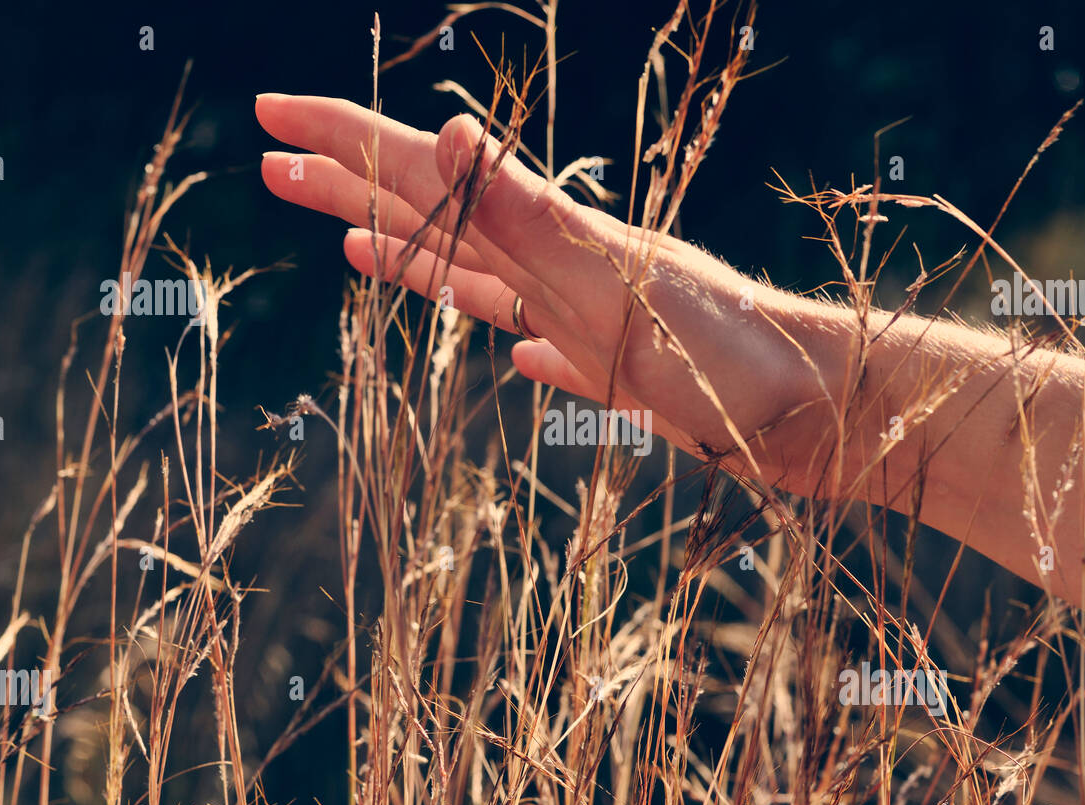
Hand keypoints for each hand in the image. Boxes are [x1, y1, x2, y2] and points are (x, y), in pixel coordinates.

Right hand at [254, 94, 843, 494]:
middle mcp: (555, 264)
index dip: (341, 139)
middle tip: (275, 169)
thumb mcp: (611, 280)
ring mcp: (583, 314)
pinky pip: (540, 345)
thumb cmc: (724, 352)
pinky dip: (508, 338)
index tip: (269, 116)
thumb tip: (448, 129)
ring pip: (475, 276)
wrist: (814, 408)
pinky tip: (508, 350)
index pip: (421, 170)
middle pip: (431, 212)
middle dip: (349, 186)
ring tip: (354, 245)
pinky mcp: (616, 367)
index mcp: (543, 236)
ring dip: (411, 254)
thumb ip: (526, 213)